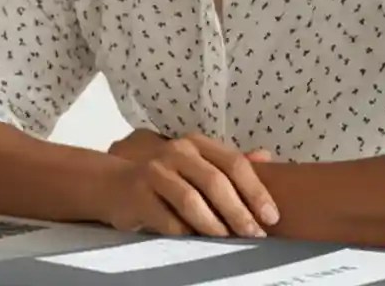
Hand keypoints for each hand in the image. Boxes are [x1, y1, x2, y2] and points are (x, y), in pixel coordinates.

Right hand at [98, 131, 279, 238]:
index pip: (234, 162)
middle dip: (239, 212)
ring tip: (228, 240)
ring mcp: (154, 171)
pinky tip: (195, 241)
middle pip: (215, 181)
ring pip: (191, 201)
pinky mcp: (137, 194)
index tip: (271, 217)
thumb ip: (228, 164)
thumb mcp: (196, 165)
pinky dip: (186, 233)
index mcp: (196, 143)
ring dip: (214, 225)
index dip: (256, 190)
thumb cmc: (164, 179)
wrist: (113, 185)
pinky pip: (168, 220)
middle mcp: (175, 151)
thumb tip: (267, 157)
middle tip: (254, 235)